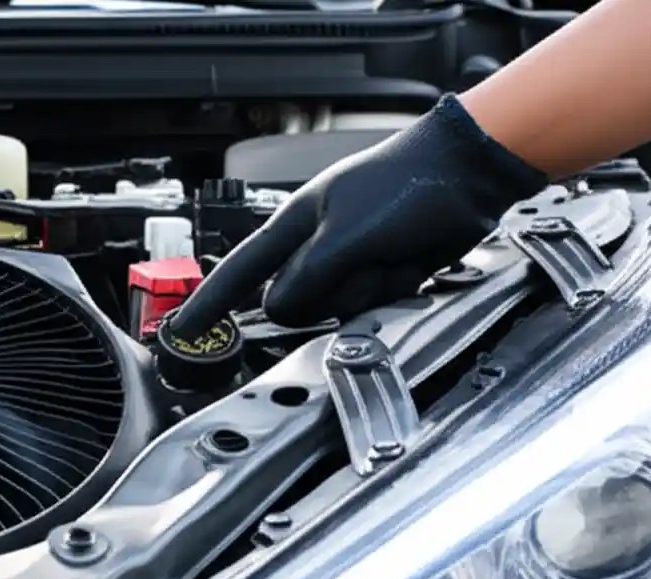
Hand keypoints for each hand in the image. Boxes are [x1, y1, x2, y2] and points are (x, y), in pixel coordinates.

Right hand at [169, 94, 546, 336]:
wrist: (466, 175)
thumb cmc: (405, 184)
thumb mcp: (345, 233)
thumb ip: (306, 277)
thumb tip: (278, 311)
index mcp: (295, 227)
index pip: (238, 273)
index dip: (208, 305)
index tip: (183, 331)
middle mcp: (316, 247)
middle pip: (295, 304)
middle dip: (329, 296)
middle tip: (361, 263)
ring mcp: (349, 263)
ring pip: (336, 311)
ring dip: (367, 293)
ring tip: (391, 256)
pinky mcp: (380, 276)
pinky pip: (370, 309)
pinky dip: (390, 294)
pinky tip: (408, 265)